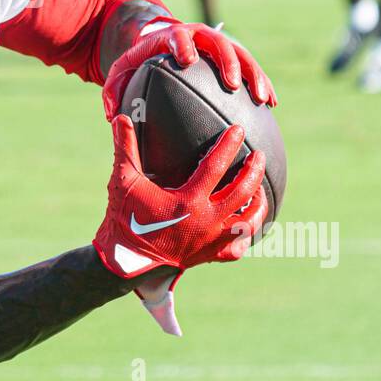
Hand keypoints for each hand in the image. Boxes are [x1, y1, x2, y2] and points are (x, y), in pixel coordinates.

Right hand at [93, 116, 267, 281]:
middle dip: (254, 171)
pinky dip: (245, 236)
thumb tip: (120, 118)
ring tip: (259, 188)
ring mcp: (211, 241)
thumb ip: (125, 148)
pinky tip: (246, 225)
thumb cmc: (124, 220)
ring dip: (258, 204)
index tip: (239, 130)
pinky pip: (237, 248)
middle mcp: (206, 221)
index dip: (229, 145)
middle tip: (259, 156)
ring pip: (248, 222)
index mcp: (188, 200)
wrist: (125, 263)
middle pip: (242, 192)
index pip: (216, 166)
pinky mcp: (209, 255)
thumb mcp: (123, 181)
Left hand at [101, 22, 276, 121]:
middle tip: (232, 83)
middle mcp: (199, 37)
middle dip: (227, 62)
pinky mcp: (230, 57)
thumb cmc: (138, 62)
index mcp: (171, 37)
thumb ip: (113, 91)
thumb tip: (113, 117)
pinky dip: (261, 82)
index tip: (187, 60)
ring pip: (241, 55)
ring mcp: (218, 45)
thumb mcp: (121, 72)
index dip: (183, 45)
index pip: (178, 37)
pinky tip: (271, 103)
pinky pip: (249, 68)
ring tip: (262, 98)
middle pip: (218, 43)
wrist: (158, 41)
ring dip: (253, 75)